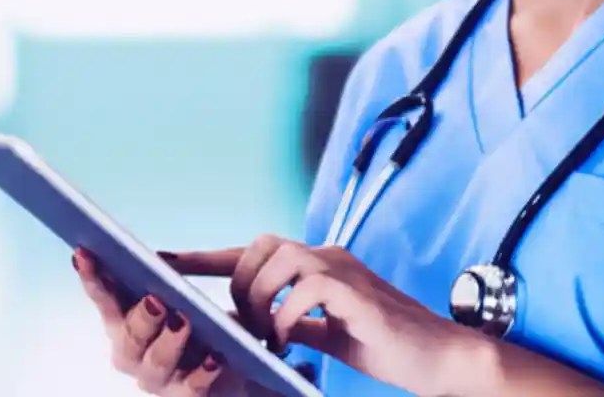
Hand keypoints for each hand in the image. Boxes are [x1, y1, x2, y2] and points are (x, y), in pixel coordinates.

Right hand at [72, 247, 250, 395]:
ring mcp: (157, 379)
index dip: (92, 278)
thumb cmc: (202, 322)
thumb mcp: (184, 294)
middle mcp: (132, 354)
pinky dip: (202, 373)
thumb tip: (159, 257)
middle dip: (141, 318)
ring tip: (184, 321)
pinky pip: (191, 389)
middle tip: (156, 299)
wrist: (235, 361)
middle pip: (130, 337)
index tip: (84, 253)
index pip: (103, 299)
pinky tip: (214, 358)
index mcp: (124, 323)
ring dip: (169, 342)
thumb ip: (168, 277)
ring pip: (156, 363)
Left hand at [167, 235, 478, 396]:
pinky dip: (288, 315)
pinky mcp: (358, 293)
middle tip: (245, 324)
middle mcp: (326, 256)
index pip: (250, 251)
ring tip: (267, 334)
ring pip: (280, 259)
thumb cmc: (384, 344)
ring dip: (260, 299)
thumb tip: (247, 324)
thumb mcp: (324, 332)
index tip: (163, 262)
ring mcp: (343, 270)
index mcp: (315, 264)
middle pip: (260, 245)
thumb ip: (289, 320)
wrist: (440, 358)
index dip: (204, 257)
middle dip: (237, 283)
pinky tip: (291, 341)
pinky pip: (307, 289)